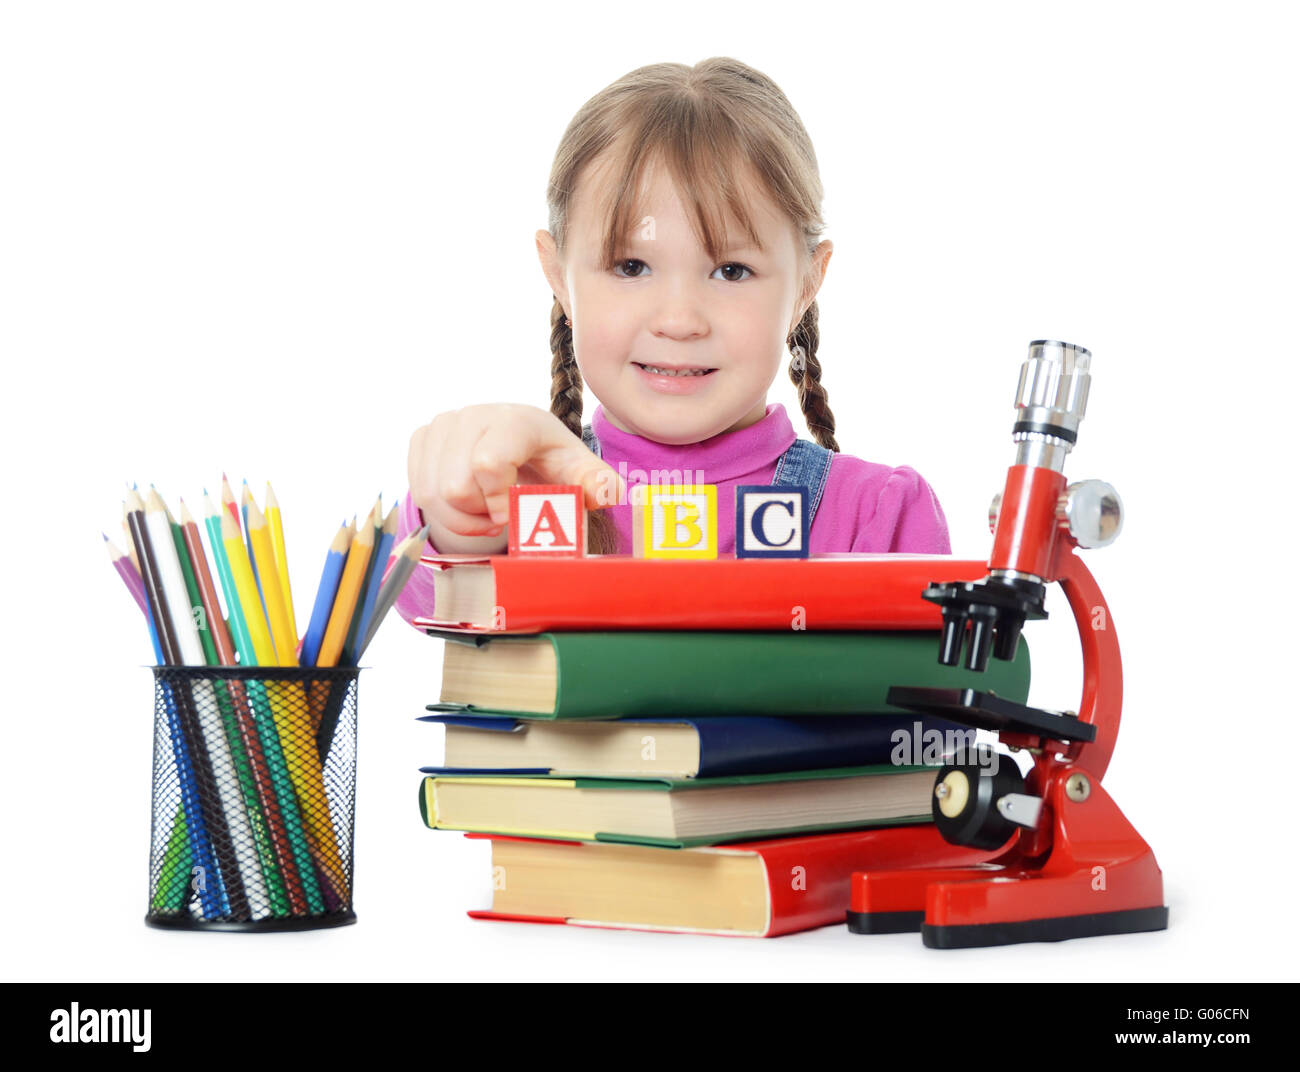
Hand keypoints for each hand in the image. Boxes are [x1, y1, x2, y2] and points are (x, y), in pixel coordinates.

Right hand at [408, 403, 625, 553]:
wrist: (517, 444)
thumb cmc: (548, 462)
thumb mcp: (576, 472)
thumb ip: (597, 483)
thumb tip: (609, 493)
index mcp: (514, 421)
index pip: (488, 464)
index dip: (498, 501)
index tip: (514, 512)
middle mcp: (473, 415)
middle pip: (456, 488)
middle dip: (480, 514)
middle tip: (502, 514)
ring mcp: (443, 425)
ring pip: (432, 494)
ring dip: (461, 518)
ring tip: (486, 511)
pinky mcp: (422, 438)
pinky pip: (418, 490)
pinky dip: (443, 511)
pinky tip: (467, 504)